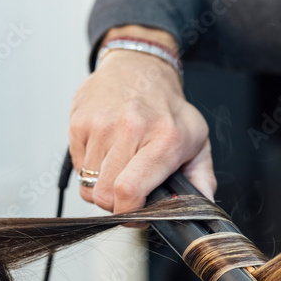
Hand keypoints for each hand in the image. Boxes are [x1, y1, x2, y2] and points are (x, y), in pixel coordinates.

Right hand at [68, 27, 214, 212]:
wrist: (138, 66)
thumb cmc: (167, 108)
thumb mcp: (197, 140)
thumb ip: (202, 178)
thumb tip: (202, 206)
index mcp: (165, 138)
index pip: (130, 190)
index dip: (131, 214)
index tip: (138, 214)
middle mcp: (130, 128)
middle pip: (106, 194)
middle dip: (117, 204)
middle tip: (129, 193)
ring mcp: (100, 124)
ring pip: (89, 185)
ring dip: (102, 187)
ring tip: (119, 169)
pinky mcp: (79, 122)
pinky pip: (78, 168)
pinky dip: (90, 170)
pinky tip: (106, 153)